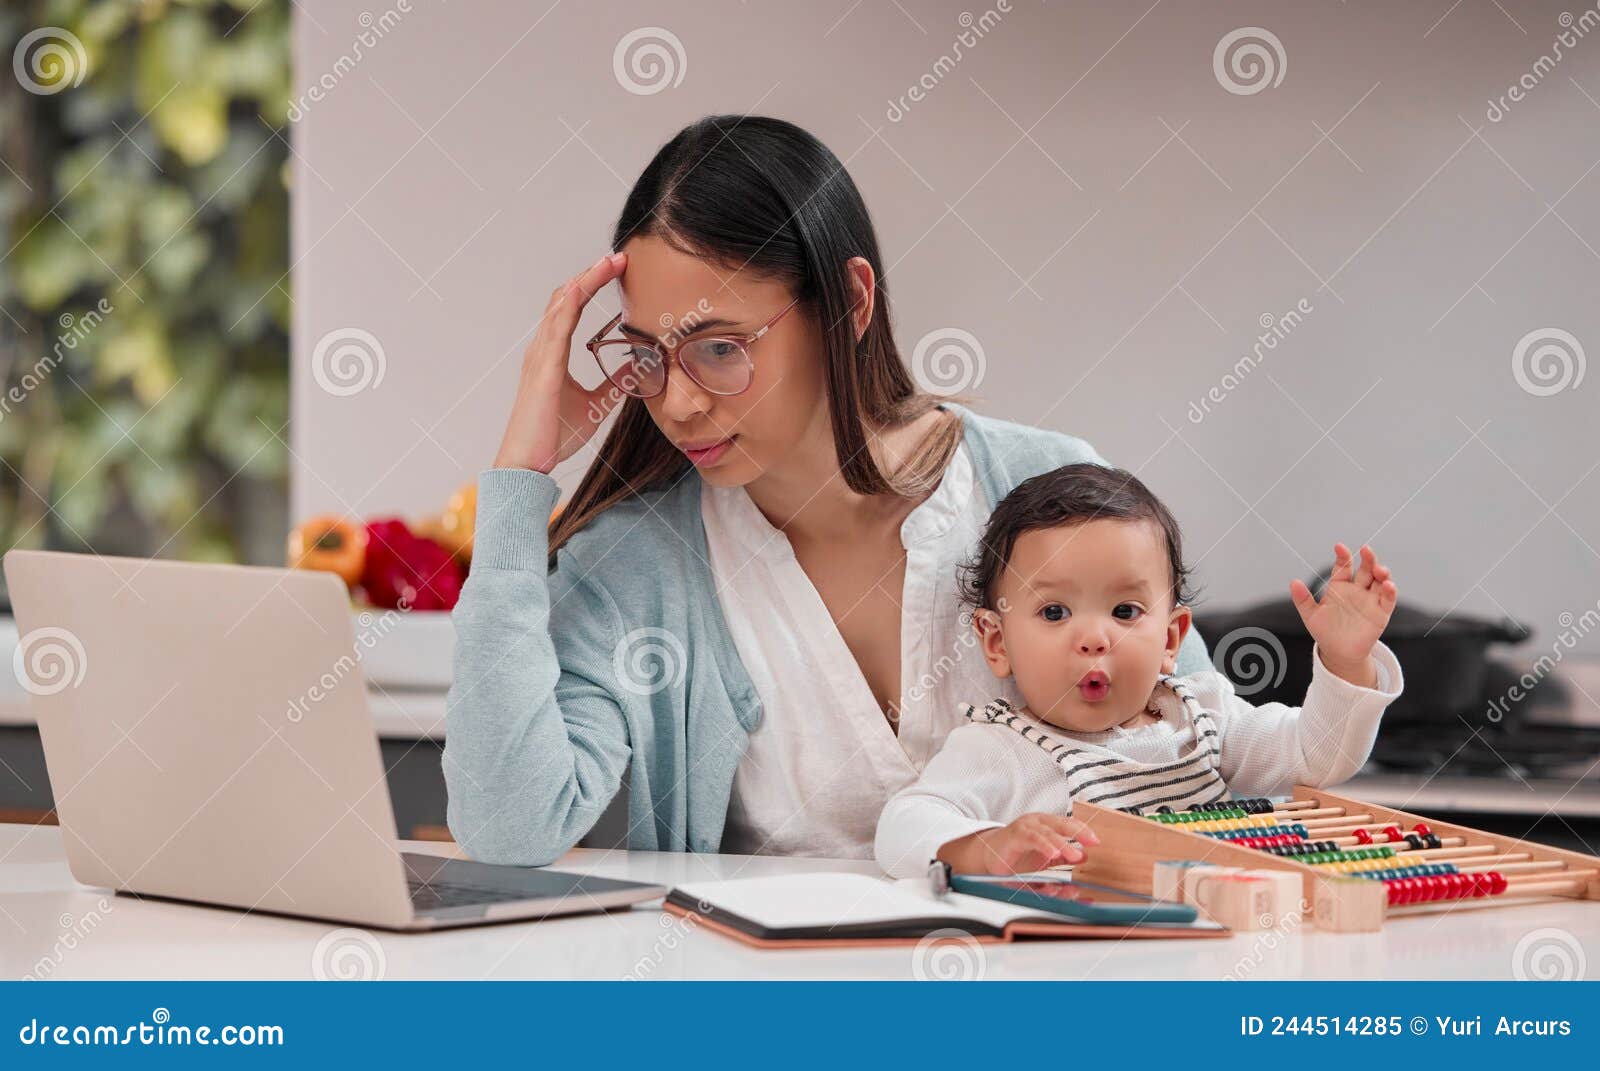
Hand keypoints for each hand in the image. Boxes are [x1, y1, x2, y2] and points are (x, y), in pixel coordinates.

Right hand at [493, 252, 629, 472]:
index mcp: (551, 354)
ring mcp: (540, 357)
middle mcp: (542, 349)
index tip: (615, 267)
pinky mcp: (544, 370)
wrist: (529, 462)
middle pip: (564, 297)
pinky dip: (567, 305)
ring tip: (608, 263)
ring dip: (584, 281)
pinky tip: (581, 288)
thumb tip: (636, 366)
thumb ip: (613, 383)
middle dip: (590, 274)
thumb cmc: (553, 435)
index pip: (570, 307)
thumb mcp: (596, 404)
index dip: (590, 283)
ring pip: (560, 306)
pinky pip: (555, 330)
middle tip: (618, 257)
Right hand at [936, 813, 1100, 874]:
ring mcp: (1025, 827)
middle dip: (1078, 832)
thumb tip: (1085, 856)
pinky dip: (1044, 847)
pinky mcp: (1015, 835)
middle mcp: (1037, 822)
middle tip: (1092, 842)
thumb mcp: (1045, 856)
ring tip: (1075, 856)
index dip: (1083, 831)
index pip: (1069, 824)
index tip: (1096, 842)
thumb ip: (1064, 855)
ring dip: (1062, 844)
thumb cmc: (1017, 854)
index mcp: (1046, 824)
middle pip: (1062, 824)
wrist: (989, 855)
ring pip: (1048, 832)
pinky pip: (1032, 840)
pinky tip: (1053, 855)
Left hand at [1289, 543, 1397, 686]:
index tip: (1339, 547)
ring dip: (1382, 574)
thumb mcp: (1311, 615)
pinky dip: (1390, 592)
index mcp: (1339, 586)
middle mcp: (1357, 590)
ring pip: (1380, 582)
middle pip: (1365, 570)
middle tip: (1366, 550)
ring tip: (1380, 570)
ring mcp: (1370, 600)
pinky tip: (1388, 585)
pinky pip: (1387, 600)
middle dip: (1368, 559)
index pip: (1343, 567)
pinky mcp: (1380, 613)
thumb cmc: (1325, 631)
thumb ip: (1303, 599)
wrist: (1338, 652)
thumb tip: (1293, 582)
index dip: (1342, 556)